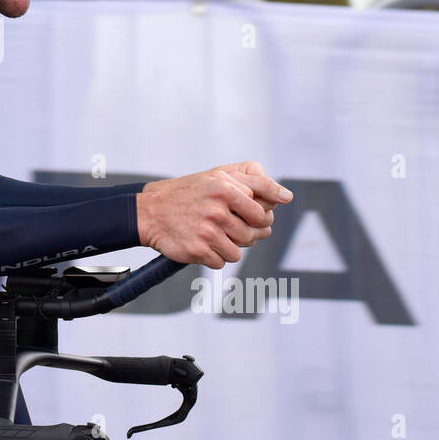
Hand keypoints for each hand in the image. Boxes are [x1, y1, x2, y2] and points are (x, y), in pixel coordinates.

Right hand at [138, 163, 292, 269]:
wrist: (151, 211)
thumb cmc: (191, 192)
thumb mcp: (219, 177)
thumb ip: (254, 181)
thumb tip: (287, 197)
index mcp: (226, 189)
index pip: (263, 212)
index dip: (257, 217)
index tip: (244, 215)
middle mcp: (217, 210)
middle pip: (252, 234)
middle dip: (242, 233)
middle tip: (224, 225)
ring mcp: (207, 232)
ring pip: (238, 252)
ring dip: (228, 247)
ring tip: (211, 234)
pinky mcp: (198, 251)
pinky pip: (221, 262)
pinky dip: (213, 257)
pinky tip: (200, 243)